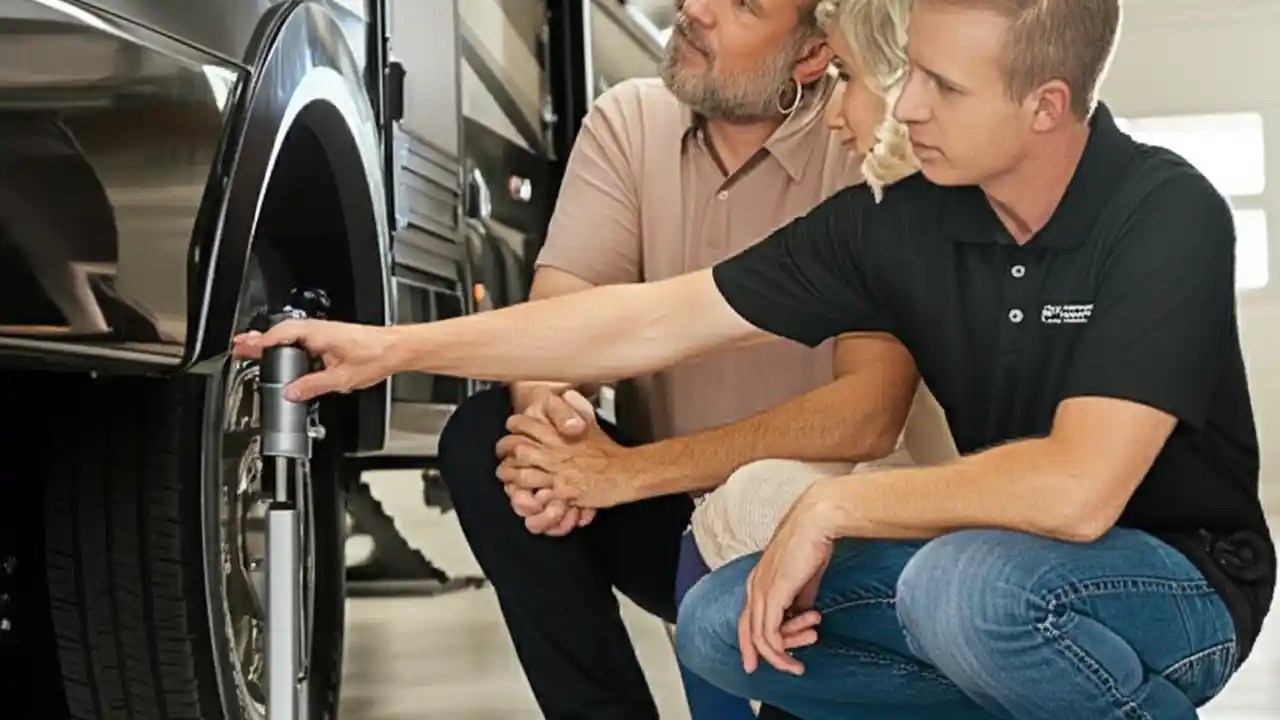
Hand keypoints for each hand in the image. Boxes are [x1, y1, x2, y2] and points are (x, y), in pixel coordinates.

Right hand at [232, 319, 400, 401]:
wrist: (396, 349)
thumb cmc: (376, 356)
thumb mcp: (342, 378)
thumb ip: (313, 386)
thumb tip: (291, 392)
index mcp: (319, 334)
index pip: (282, 334)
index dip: (263, 343)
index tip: (248, 349)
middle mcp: (320, 329)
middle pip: (282, 332)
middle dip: (260, 340)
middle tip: (239, 347)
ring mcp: (325, 333)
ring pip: (291, 335)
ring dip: (272, 342)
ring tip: (252, 350)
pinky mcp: (330, 338)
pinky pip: (302, 339)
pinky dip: (288, 345)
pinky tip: (282, 355)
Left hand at [496, 411, 637, 509]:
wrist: (626, 472)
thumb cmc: (610, 452)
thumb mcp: (592, 424)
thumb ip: (578, 409)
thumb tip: (569, 393)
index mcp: (562, 436)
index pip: (530, 426)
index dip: (516, 425)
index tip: (511, 426)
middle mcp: (557, 454)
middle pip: (520, 450)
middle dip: (507, 451)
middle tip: (501, 453)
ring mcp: (558, 474)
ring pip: (523, 474)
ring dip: (511, 475)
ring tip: (505, 474)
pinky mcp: (563, 493)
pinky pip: (538, 496)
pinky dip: (528, 496)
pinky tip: (522, 495)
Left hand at [739, 488, 838, 675]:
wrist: (816, 523)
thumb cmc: (812, 544)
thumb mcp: (804, 579)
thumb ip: (800, 598)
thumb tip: (803, 615)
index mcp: (758, 580)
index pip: (748, 618)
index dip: (751, 642)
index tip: (759, 661)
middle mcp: (754, 586)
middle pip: (748, 631)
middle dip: (760, 656)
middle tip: (785, 670)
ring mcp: (761, 590)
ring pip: (760, 637)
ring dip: (780, 655)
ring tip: (799, 664)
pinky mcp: (772, 594)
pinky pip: (770, 632)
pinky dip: (779, 650)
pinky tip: (792, 658)